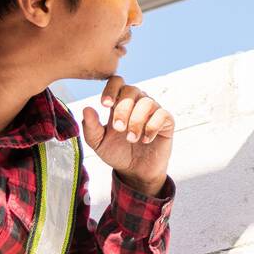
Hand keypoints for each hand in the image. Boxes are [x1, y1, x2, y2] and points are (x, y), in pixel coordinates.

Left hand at [81, 76, 173, 196]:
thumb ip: (91, 127)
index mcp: (119, 102)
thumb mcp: (98, 143)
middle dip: (123, 109)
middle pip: (131, 90)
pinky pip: (162, 114)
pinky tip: (145, 140)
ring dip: (137, 121)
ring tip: (131, 139)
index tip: (105, 105)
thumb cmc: (117, 153)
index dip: (111, 89)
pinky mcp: (166, 122)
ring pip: (147, 102)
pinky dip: (152, 127)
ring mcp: (153, 111)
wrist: (135, 172)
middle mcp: (137, 102)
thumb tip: (86, 108)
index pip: (117, 82)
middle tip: (118, 129)